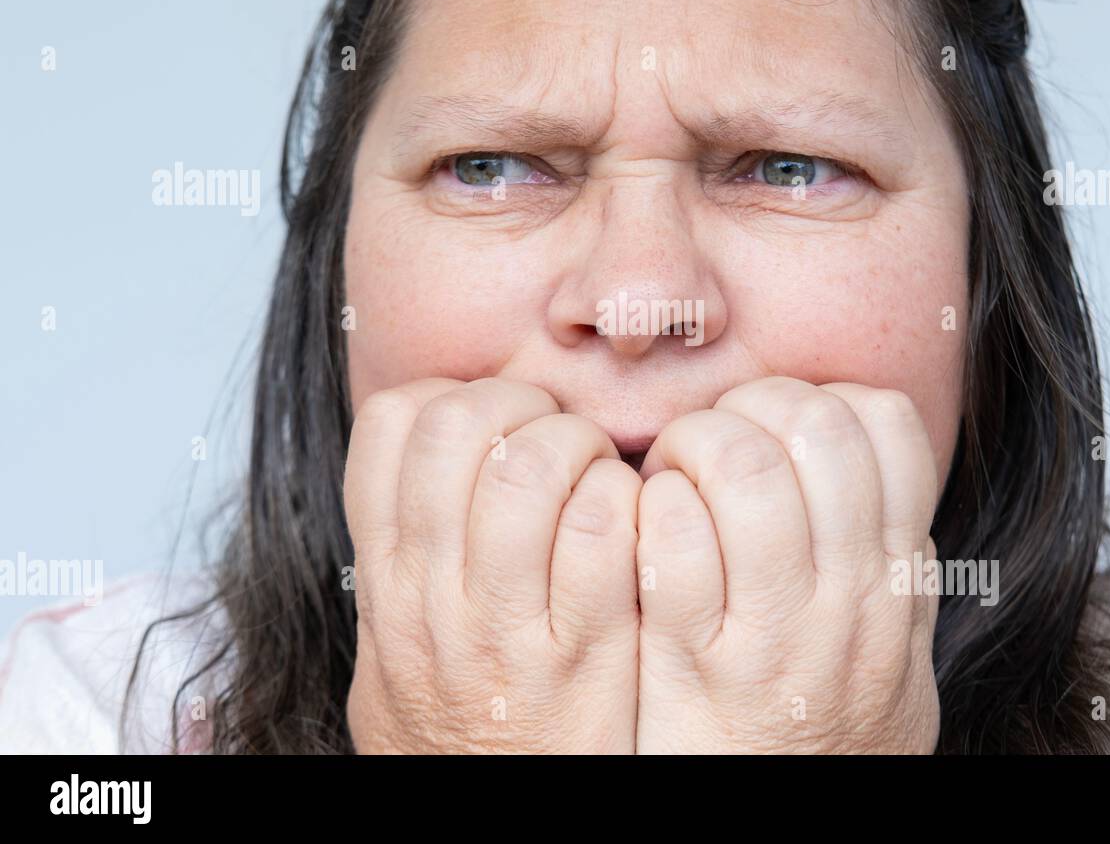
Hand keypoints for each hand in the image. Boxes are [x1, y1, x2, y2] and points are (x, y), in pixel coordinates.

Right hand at [343, 377, 640, 753]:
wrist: (498, 820)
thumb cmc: (457, 729)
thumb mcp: (394, 647)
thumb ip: (403, 560)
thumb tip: (420, 469)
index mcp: (388, 577)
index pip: (392, 424)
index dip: (453, 397)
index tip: (495, 426)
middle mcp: (434, 591)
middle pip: (462, 425)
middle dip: (522, 404)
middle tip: (555, 439)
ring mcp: (508, 621)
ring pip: (536, 465)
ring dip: (580, 447)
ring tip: (597, 477)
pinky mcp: (588, 651)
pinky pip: (606, 529)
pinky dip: (627, 504)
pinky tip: (633, 526)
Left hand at [634, 377, 940, 753]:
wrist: (782, 822)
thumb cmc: (824, 732)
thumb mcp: (892, 649)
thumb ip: (886, 562)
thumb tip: (867, 466)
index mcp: (896, 578)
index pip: (882, 423)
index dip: (819, 398)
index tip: (777, 429)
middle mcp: (849, 597)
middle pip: (812, 425)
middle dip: (747, 407)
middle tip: (712, 444)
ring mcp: (775, 631)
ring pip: (742, 466)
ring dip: (692, 447)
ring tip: (672, 479)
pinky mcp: (694, 665)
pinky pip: (673, 536)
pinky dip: (651, 509)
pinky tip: (646, 531)